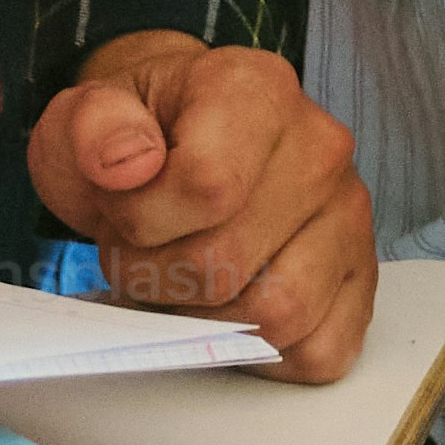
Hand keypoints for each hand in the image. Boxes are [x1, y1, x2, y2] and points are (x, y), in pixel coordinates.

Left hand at [35, 38, 375, 381]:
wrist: (172, 146)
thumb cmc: (134, 139)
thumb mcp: (85, 117)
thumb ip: (93, 128)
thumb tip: (130, 163)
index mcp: (257, 91)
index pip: (206, 186)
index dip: (139, 222)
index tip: (119, 210)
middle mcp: (320, 148)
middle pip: (227, 264)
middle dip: (156, 279)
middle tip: (137, 254)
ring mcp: (348, 215)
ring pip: (279, 315)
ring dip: (206, 321)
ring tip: (180, 282)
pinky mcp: (360, 276)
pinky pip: (320, 351)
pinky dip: (262, 354)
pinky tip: (226, 314)